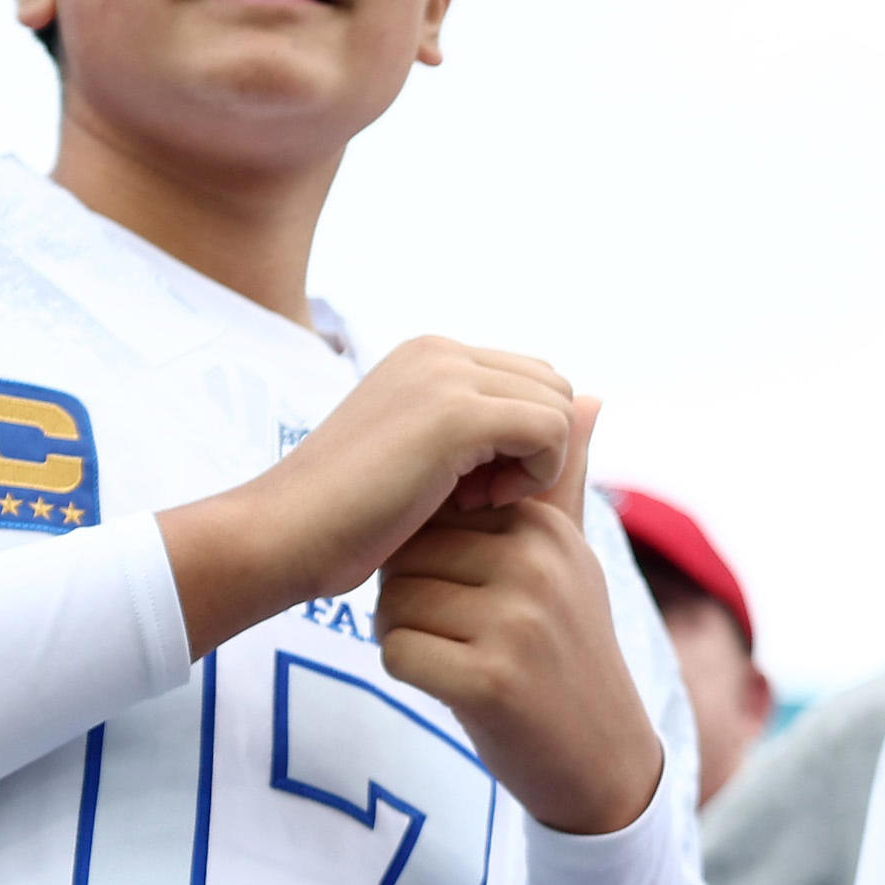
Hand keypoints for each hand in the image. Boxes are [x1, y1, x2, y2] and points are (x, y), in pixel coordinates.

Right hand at [158, 336, 575, 654]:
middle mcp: (439, 349)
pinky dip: (532, 476)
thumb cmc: (351, 517)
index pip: (532, 382)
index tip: (470, 484)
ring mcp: (446, 374)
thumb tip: (602, 399)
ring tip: (470, 500)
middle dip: (532, 446)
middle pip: (554, 388)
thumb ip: (508, 430)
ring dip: (532, 464)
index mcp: (431, 355)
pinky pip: (552, 432)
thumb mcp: (438, 462)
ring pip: (559, 407)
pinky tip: (476, 504)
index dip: (520, 440)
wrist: (282, 536)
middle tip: (476, 495)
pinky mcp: (457, 412)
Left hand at [377, 401, 666, 834]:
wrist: (602, 758)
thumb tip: (585, 396)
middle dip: (410, 592)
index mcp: (546, 527)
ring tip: (455, 654)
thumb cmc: (569, 651)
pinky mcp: (491, 679)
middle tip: (456, 630)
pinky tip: (450, 685)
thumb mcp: (573, 559)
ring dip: (404, 633)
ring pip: (396, 601)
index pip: (439, 508)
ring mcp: (517, 622)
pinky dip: (407, 673)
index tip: (466, 588)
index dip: (432, 551)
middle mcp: (536, 565)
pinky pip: (398, 654)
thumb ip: (563, 481)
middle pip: (410, 553)